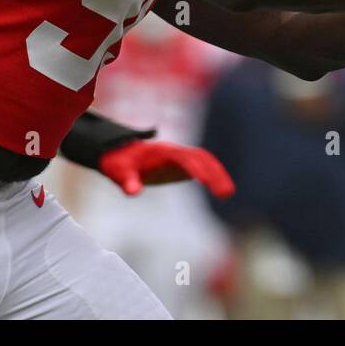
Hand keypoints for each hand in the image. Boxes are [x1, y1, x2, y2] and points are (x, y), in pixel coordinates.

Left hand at [98, 140, 235, 198]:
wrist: (117, 153)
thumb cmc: (117, 162)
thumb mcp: (117, 172)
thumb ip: (126, 182)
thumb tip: (134, 193)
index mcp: (162, 152)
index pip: (184, 158)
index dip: (196, 169)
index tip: (206, 182)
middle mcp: (174, 152)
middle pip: (201, 157)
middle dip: (215, 173)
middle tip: (227, 193)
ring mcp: (179, 158)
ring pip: (205, 161)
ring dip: (218, 174)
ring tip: (228, 193)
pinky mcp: (180, 166)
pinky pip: (202, 167)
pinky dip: (213, 175)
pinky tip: (221, 189)